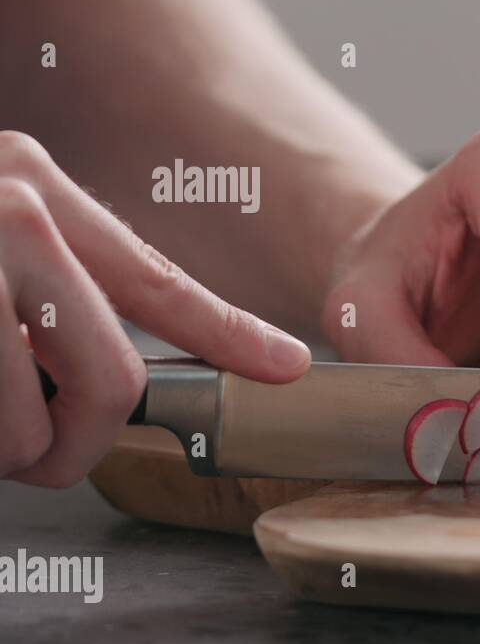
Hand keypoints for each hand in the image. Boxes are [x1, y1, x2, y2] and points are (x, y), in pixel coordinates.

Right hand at [0, 131, 310, 487]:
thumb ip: (59, 282)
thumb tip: (125, 375)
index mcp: (36, 190)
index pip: (159, 282)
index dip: (230, 336)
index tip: (288, 365)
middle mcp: (10, 215)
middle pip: (112, 382)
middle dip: (78, 444)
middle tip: (45, 453)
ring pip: (32, 429)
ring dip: (9, 449)